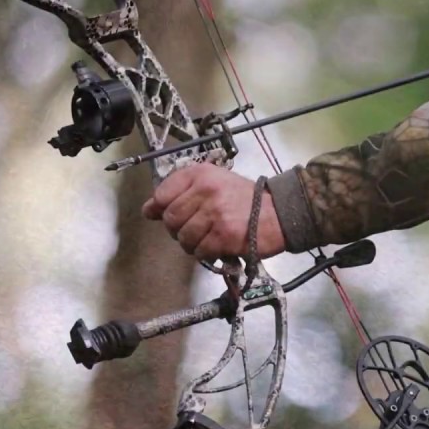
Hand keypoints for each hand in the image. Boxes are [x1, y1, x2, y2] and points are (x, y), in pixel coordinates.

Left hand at [142, 164, 285, 261]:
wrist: (281, 213)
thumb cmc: (247, 200)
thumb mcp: (215, 184)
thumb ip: (181, 193)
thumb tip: (148, 210)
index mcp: (201, 174)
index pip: (162, 194)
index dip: (163, 209)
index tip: (174, 215)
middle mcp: (206, 190)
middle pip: (171, 219)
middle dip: (180, 230)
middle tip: (197, 229)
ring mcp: (215, 213)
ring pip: (184, 238)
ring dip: (194, 244)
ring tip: (210, 238)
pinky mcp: (224, 235)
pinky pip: (200, 251)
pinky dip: (207, 254)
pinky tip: (219, 246)